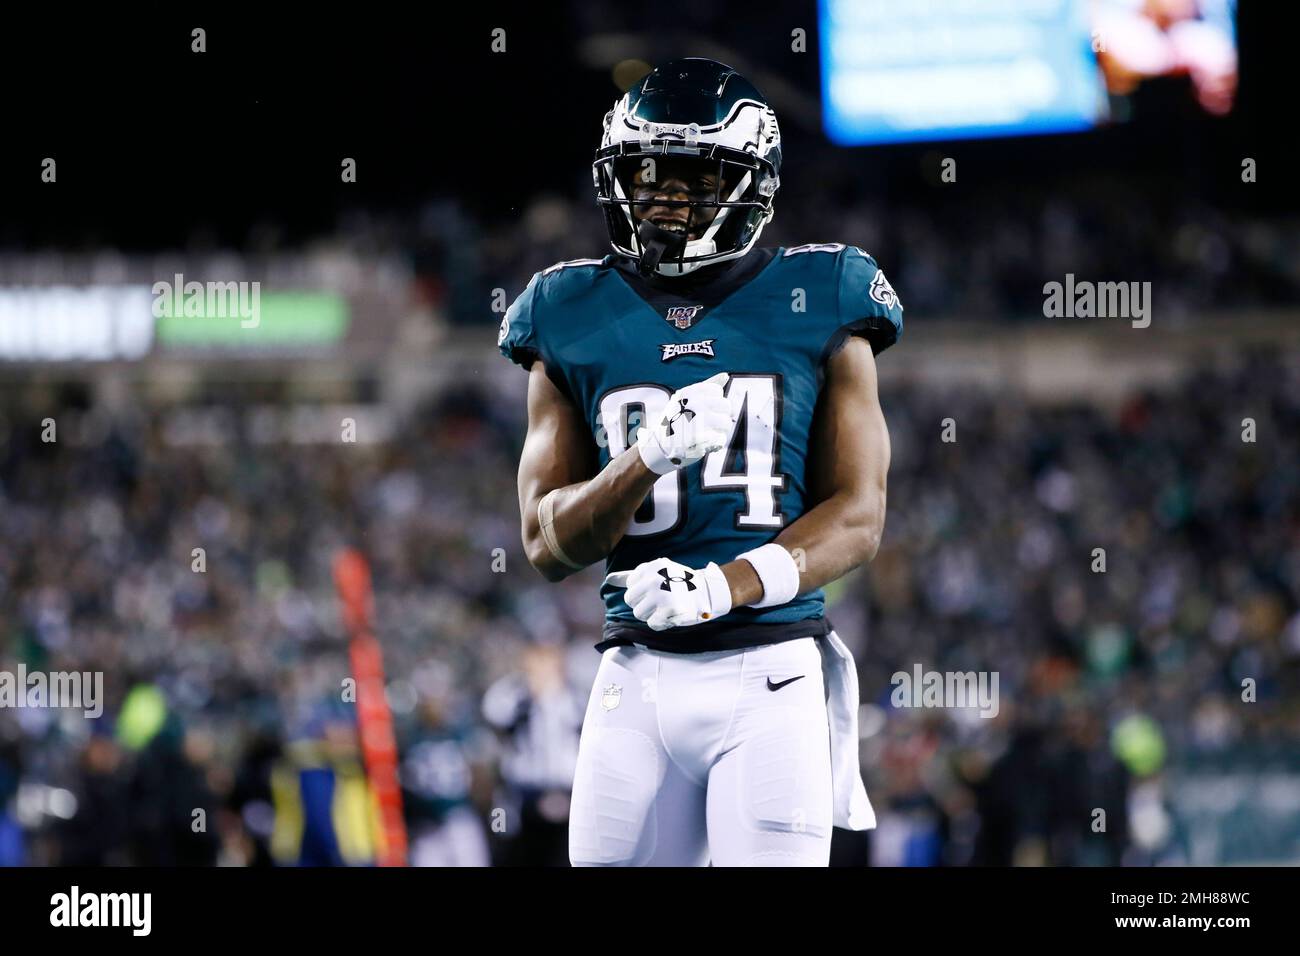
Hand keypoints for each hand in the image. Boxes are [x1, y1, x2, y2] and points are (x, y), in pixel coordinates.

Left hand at [605, 557, 732, 630]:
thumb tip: (609, 579)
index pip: (630, 586)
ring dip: (651, 614)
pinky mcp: (669, 610)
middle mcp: (653, 579)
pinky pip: (652, 624)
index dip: (642, 591)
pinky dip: (661, 623)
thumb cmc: (679, 582)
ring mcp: (661, 595)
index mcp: (650, 567)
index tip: (657, 589)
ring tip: (666, 606)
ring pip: (639, 614)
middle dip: (643, 603)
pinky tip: (671, 614)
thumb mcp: (656, 572)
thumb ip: (632, 575)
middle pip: (630, 601)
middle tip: (661, 600)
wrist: (708, 591)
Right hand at [635, 372, 737, 473]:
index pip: (717, 392)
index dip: (714, 403)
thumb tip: (725, 375)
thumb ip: (706, 386)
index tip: (704, 411)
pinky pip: (720, 438)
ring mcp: (695, 421)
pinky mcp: (697, 440)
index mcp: (689, 393)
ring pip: (725, 422)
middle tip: (711, 425)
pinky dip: (717, 443)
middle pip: (725, 406)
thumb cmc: (674, 421)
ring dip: (721, 431)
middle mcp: (692, 404)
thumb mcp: (685, 399)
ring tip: (710, 435)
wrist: (658, 446)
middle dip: (722, 416)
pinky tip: (708, 444)